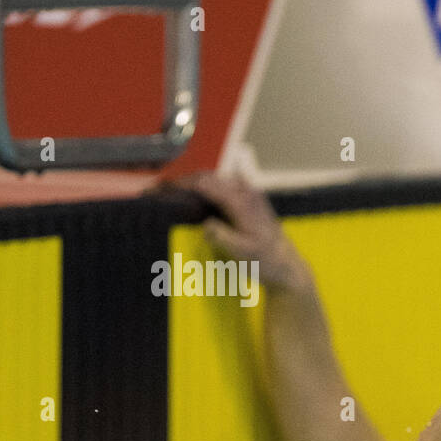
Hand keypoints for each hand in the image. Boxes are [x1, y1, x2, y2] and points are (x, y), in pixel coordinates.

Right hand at [163, 172, 313, 292]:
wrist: (285, 264)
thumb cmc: (263, 261)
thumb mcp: (241, 253)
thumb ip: (222, 236)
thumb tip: (205, 223)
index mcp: (241, 202)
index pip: (204, 183)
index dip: (178, 185)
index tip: (157, 190)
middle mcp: (244, 191)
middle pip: (205, 176)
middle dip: (180, 181)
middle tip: (155, 191)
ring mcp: (247, 192)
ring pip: (212, 178)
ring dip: (190, 183)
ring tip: (168, 193)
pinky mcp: (247, 197)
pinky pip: (220, 185)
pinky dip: (202, 187)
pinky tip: (190, 197)